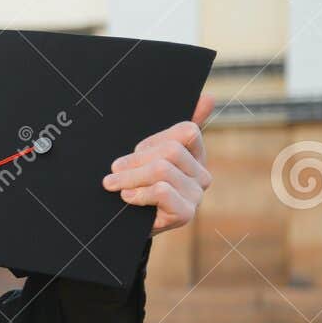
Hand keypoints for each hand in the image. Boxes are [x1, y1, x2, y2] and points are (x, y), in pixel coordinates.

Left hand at [102, 93, 214, 234]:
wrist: (126, 224)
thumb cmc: (138, 186)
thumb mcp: (150, 156)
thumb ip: (175, 130)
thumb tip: (208, 98)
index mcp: (196, 156)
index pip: (185, 132)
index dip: (153, 141)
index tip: (134, 153)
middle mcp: (201, 175)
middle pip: (169, 151)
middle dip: (135, 160)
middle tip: (113, 172)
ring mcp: (195, 196)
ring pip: (162, 170)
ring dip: (130, 178)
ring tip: (114, 185)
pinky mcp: (185, 214)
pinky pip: (162, 191)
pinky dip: (138, 193)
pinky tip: (127, 198)